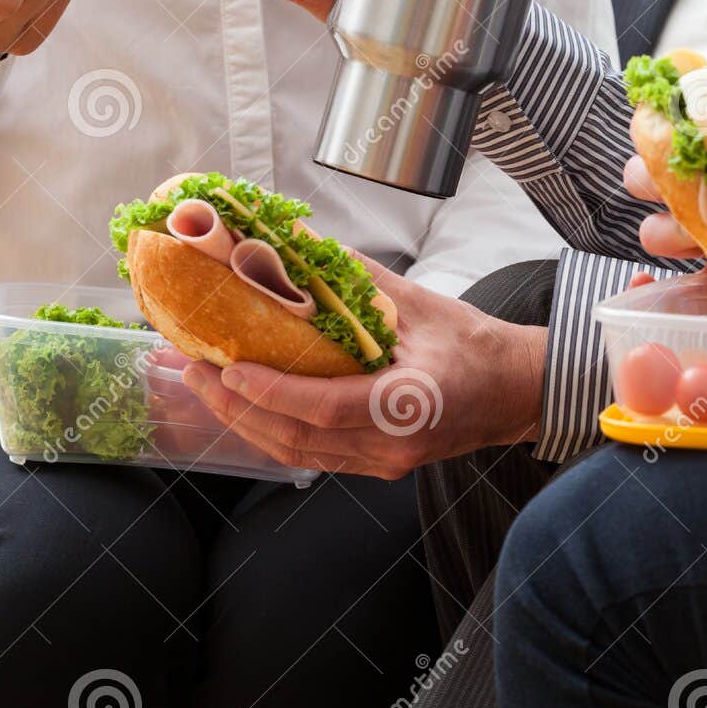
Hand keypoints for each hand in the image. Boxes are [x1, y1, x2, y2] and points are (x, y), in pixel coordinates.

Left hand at [182, 257, 547, 478]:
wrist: (513, 392)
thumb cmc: (475, 345)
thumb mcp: (420, 302)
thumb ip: (355, 278)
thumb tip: (297, 241)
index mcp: (411, 404)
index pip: (329, 408)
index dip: (274, 392)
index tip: (230, 367)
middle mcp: (392, 445)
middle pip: (299, 439)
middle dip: (237, 407)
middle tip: (193, 369)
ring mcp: (382, 463)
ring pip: (297, 454)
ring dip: (243, 422)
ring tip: (202, 385)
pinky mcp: (373, 465)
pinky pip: (311, 455)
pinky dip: (270, 430)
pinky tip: (240, 405)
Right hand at [625, 89, 706, 306]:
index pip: (683, 133)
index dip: (660, 130)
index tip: (662, 130)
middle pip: (661, 185)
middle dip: (650, 182)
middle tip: (669, 185)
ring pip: (670, 235)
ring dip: (665, 233)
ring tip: (692, 233)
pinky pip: (699, 288)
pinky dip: (679, 290)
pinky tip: (677, 286)